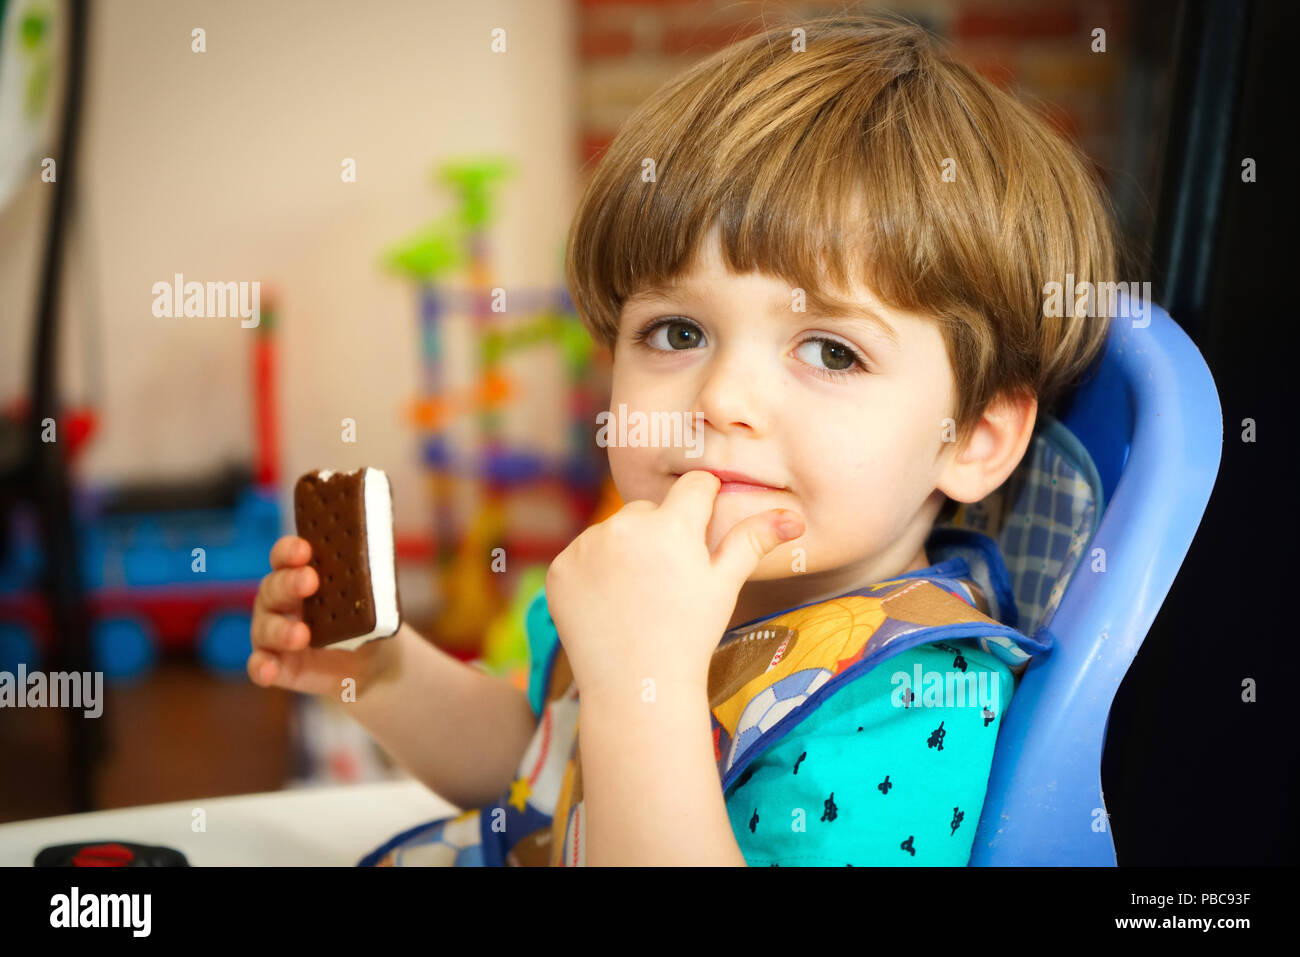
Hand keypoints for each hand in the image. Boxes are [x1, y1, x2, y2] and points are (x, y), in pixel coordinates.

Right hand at [247, 535, 390, 695]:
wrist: (371, 661)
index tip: (304, 549)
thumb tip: (373, 575)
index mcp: (299, 574)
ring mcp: (273, 632)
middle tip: (310, 581)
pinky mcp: (275, 663)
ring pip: (266, 627)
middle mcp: (279, 600)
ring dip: (281, 630)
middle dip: (289, 583)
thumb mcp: (370, 600)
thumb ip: (366, 586)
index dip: (290, 550)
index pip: (286, 556)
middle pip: (274, 587)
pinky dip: (262, 667)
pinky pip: (260, 665)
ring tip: (301, 635)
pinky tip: (268, 670)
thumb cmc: (364, 617)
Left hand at [544, 470, 803, 704]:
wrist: (638, 688)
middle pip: (650, 509)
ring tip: (638, 595)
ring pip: (615, 531)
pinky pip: (583, 554)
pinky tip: (609, 603)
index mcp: (671, 525)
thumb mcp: (724, 585)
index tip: (702, 531)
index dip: (703, 505)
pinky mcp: (560, 568)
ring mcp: (586, 547)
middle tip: (668, 580)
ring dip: (626, 550)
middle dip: (661, 532)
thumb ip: (752, 541)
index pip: (694, 486)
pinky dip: (594, 571)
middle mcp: (624, 526)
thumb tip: (793, 516)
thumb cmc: (690, 636)